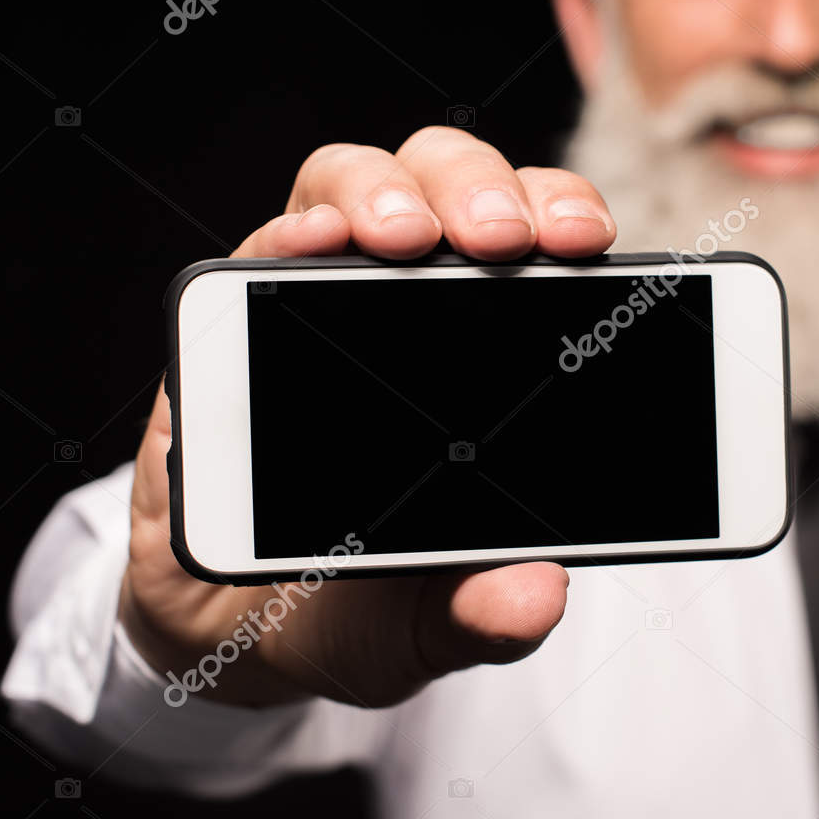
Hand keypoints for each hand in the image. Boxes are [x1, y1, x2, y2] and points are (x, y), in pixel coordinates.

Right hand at [120, 127, 618, 707]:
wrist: (232, 635)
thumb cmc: (357, 610)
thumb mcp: (430, 627)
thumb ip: (484, 614)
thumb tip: (538, 594)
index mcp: (491, 360)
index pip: (542, 248)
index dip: (566, 216)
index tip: (587, 242)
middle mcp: (412, 309)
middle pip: (458, 187)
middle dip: (491, 190)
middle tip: (509, 241)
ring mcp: (323, 304)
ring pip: (363, 183)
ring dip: (392, 193)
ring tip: (409, 240)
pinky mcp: (241, 323)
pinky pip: (266, 243)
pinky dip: (292, 230)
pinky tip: (312, 243)